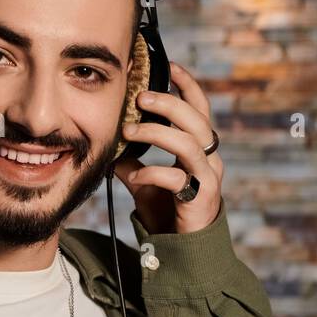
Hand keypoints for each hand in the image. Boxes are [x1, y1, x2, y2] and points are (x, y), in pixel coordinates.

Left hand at [113, 61, 223, 234]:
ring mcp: (208, 178)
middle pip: (196, 119)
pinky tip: (133, 177)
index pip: (200, 109)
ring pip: (188, 143)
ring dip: (156, 133)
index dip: (189, 86)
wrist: (183, 249)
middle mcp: (209, 159)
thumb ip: (132, 161)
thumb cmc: (169, 211)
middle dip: (168, 103)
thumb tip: (108, 143)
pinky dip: (152, 173)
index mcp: (200, 149)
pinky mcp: (200, 199)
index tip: (171, 66)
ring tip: (129, 132)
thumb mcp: (146, 181)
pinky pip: (177, 178)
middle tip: (140, 97)